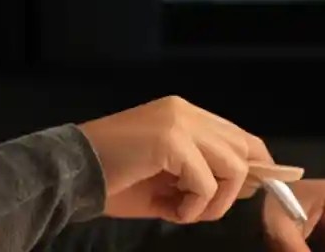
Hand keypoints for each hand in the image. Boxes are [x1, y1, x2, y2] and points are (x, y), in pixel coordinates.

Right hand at [77, 96, 273, 223]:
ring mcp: (179, 122)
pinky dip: (196, 207)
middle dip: (235, 188)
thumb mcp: (165, 181)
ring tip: (184, 212)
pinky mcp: (171, 140)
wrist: (71, 173)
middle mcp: (185, 111)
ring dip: (215, 202)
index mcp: (183, 114)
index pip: (239, 135)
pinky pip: (207, 182)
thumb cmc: (112, 180)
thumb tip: (240, 189)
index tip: (244, 196)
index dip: (253, 167)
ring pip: (233, 167)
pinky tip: (173, 212)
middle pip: (244, 148)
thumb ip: (201, 178)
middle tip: (205, 210)